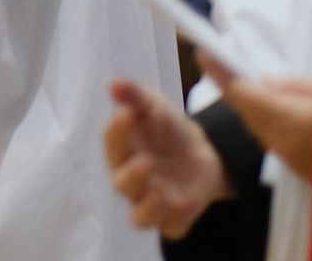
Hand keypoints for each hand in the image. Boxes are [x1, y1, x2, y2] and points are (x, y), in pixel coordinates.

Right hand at [102, 79, 230, 238]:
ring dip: (148, 206)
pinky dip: (177, 220)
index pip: (112, 143)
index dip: (116, 130)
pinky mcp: (176, 217)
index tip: (126, 113)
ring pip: (140, 217)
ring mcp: (152, 201)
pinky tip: (186, 202)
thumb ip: (134, 95)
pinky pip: (172, 228)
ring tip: (160, 191)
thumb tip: (115, 85)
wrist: (199, 149)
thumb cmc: (164, 126)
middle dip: (132, 175)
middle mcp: (132, 180)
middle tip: (145, 161)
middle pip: (122, 184)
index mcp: (122, 150)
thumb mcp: (153, 104)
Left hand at [200, 53, 311, 181]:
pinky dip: (269, 123)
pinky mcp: (304, 170)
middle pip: (247, 112)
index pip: (242, 93)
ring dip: (251, 107)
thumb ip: (296, 87)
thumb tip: (264, 82)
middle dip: (235, 90)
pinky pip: (276, 141)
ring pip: (260, 128)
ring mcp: (292, 160)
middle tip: (223, 64)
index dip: (220, 73)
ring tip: (246, 83)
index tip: (202, 53)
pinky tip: (274, 110)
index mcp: (287, 119)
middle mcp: (282, 143)